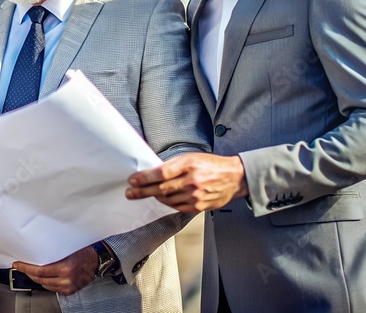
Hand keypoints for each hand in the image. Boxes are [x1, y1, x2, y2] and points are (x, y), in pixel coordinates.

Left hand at [12, 246, 97, 295]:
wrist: (96, 261)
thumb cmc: (83, 252)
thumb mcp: (67, 248)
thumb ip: (53, 251)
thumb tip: (36, 249)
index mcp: (65, 267)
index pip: (39, 271)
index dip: (26, 268)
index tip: (18, 265)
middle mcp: (66, 279)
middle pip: (40, 279)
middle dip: (28, 273)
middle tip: (21, 267)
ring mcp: (67, 287)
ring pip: (45, 285)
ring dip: (37, 278)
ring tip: (32, 271)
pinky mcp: (69, 291)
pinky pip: (52, 288)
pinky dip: (46, 282)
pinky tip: (44, 276)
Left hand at [126, 153, 247, 212]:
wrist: (234, 178)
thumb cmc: (212, 165)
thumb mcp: (192, 157)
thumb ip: (174, 165)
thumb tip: (154, 172)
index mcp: (189, 165)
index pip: (161, 173)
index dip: (144, 178)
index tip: (133, 180)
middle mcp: (192, 181)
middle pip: (161, 189)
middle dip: (142, 191)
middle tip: (130, 192)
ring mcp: (195, 196)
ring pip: (167, 199)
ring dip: (154, 197)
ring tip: (144, 194)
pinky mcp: (198, 207)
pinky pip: (176, 207)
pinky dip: (167, 202)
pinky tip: (161, 199)